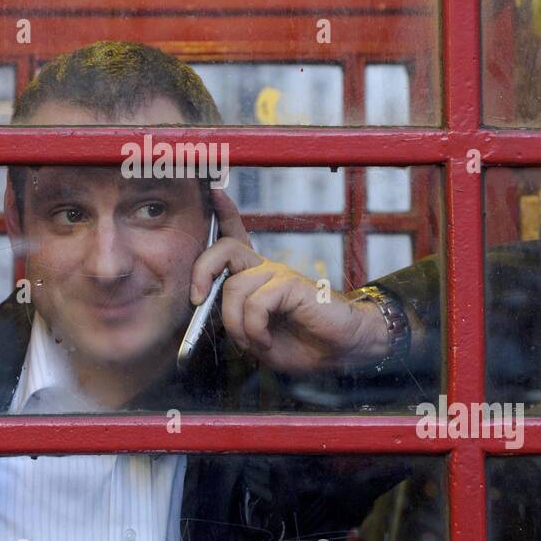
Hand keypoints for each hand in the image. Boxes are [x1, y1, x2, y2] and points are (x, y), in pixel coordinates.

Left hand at [189, 187, 389, 375]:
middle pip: (224, 248)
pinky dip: (254, 329)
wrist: (342, 349)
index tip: (214, 192)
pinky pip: (256, 303)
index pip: (236, 237)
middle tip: (197, 300)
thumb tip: (212, 315)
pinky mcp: (291, 283)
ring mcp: (279, 273)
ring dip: (235, 324)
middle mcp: (265, 269)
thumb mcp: (256, 337)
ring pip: (234, 287)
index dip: (223, 214)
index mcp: (256, 278)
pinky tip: (265, 341)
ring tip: (252, 342)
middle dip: (201, 271)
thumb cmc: (302, 344)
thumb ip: (234, 323)